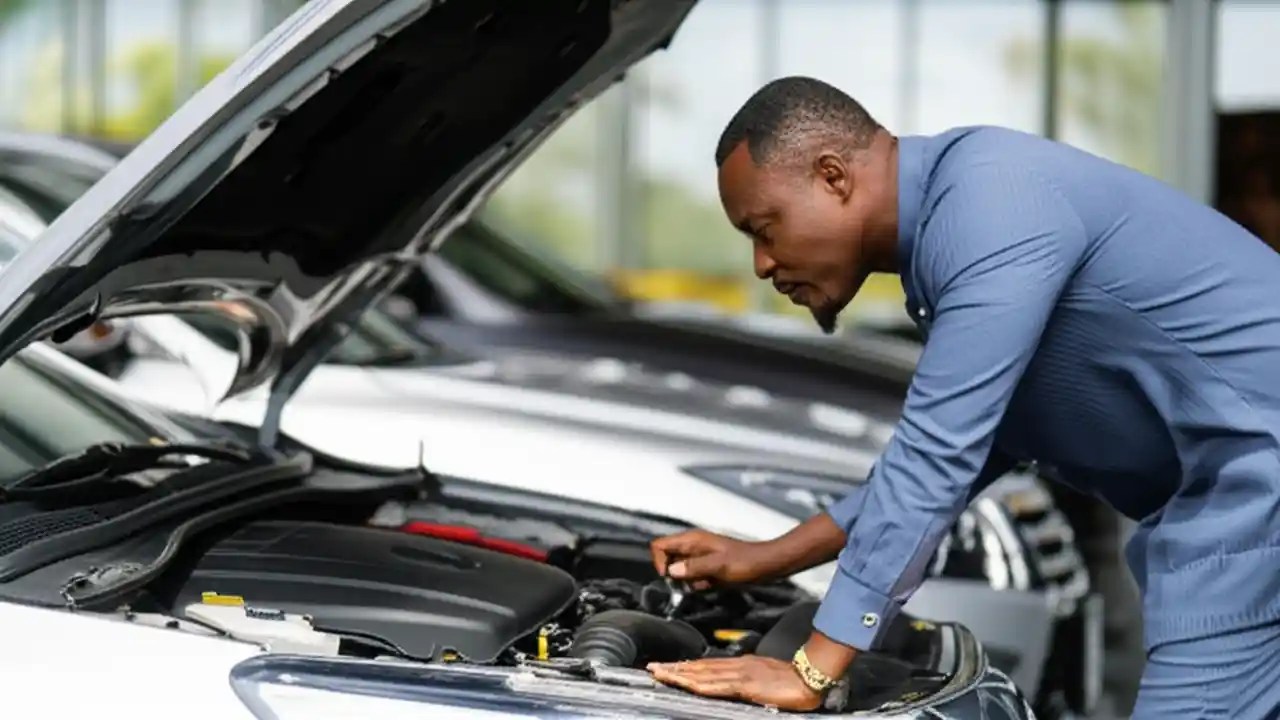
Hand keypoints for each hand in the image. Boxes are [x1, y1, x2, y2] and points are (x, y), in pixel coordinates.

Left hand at [647, 656, 821, 711]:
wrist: (812, 676)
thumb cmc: (793, 680)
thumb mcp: (765, 681)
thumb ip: (748, 683)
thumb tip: (736, 688)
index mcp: (741, 666)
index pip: (707, 667)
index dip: (686, 667)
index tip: (668, 668)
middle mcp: (736, 666)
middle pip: (699, 668)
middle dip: (675, 669)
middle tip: (653, 668)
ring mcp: (739, 673)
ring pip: (702, 674)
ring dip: (679, 674)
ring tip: (660, 673)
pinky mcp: (745, 683)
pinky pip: (716, 684)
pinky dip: (697, 683)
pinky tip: (685, 683)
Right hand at [650, 529, 769, 587]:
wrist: (767, 565)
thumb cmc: (746, 562)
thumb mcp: (719, 566)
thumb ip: (694, 568)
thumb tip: (671, 571)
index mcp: (692, 540)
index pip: (659, 545)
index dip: (659, 561)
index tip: (669, 577)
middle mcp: (693, 547)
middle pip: (667, 558)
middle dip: (671, 574)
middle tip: (686, 584)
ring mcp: (700, 557)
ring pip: (679, 569)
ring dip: (684, 581)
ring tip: (701, 585)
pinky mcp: (708, 568)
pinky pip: (692, 577)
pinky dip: (695, 584)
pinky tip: (708, 587)